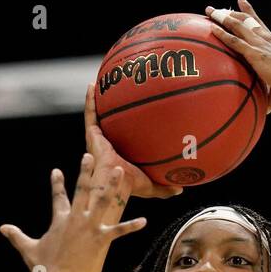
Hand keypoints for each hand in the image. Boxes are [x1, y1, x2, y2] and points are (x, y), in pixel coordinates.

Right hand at [0, 152, 146, 271]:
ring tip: (120, 171)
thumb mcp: (27, 248)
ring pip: (104, 201)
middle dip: (85, 171)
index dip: (56, 183)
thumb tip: (1, 228)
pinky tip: (144, 221)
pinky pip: (119, 231)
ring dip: (112, 185)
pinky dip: (132, 226)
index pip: (57, 196)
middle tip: (89, 156)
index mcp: (59, 219)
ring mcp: (89, 227)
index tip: (56, 170)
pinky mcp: (100, 239)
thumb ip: (16, 235)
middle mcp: (75, 218)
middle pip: (82, 189)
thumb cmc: (42, 265)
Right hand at [84, 83, 183, 198]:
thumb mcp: (151, 185)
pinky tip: (92, 85)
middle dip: (109, 108)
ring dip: (97, 99)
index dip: (124, 126)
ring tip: (100, 82)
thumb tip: (180, 189)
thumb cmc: (130, 187)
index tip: (132, 112)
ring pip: (97, 114)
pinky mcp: (92, 134)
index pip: (121, 136)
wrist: (116, 184)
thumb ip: (164, 187)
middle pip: (108, 122)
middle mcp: (106, 144)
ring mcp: (97, 139)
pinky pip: (90, 113)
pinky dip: (90, 99)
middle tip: (117, 91)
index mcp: (117, 154)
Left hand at [205, 0, 270, 113]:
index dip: (249, 11)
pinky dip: (222, 34)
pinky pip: (235, 41)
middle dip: (230, 12)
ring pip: (238, 26)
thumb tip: (263, 110)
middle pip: (245, 20)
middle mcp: (266, 39)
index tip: (240, 1)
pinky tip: (212, 29)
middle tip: (217, 9)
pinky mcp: (255, 53)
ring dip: (222, 18)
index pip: (258, 22)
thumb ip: (268, 95)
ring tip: (210, 13)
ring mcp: (260, 44)